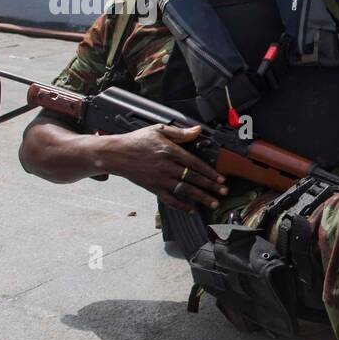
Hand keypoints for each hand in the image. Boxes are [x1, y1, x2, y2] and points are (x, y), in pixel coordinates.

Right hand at [97, 124, 226, 211]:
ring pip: (184, 190)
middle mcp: (167, 166)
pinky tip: (191, 209)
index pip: (194, 163)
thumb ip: (180, 132)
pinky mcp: (153, 187)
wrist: (115, 154)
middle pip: (193, 178)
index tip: (220, 178)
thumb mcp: (158, 130)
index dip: (209, 171)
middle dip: (210, 186)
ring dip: (200, 197)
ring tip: (213, 202)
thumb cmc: (136, 140)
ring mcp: (160, 179)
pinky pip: (170, 199)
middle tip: (223, 192)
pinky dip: (181, 206)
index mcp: (169, 151)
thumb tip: (198, 130)